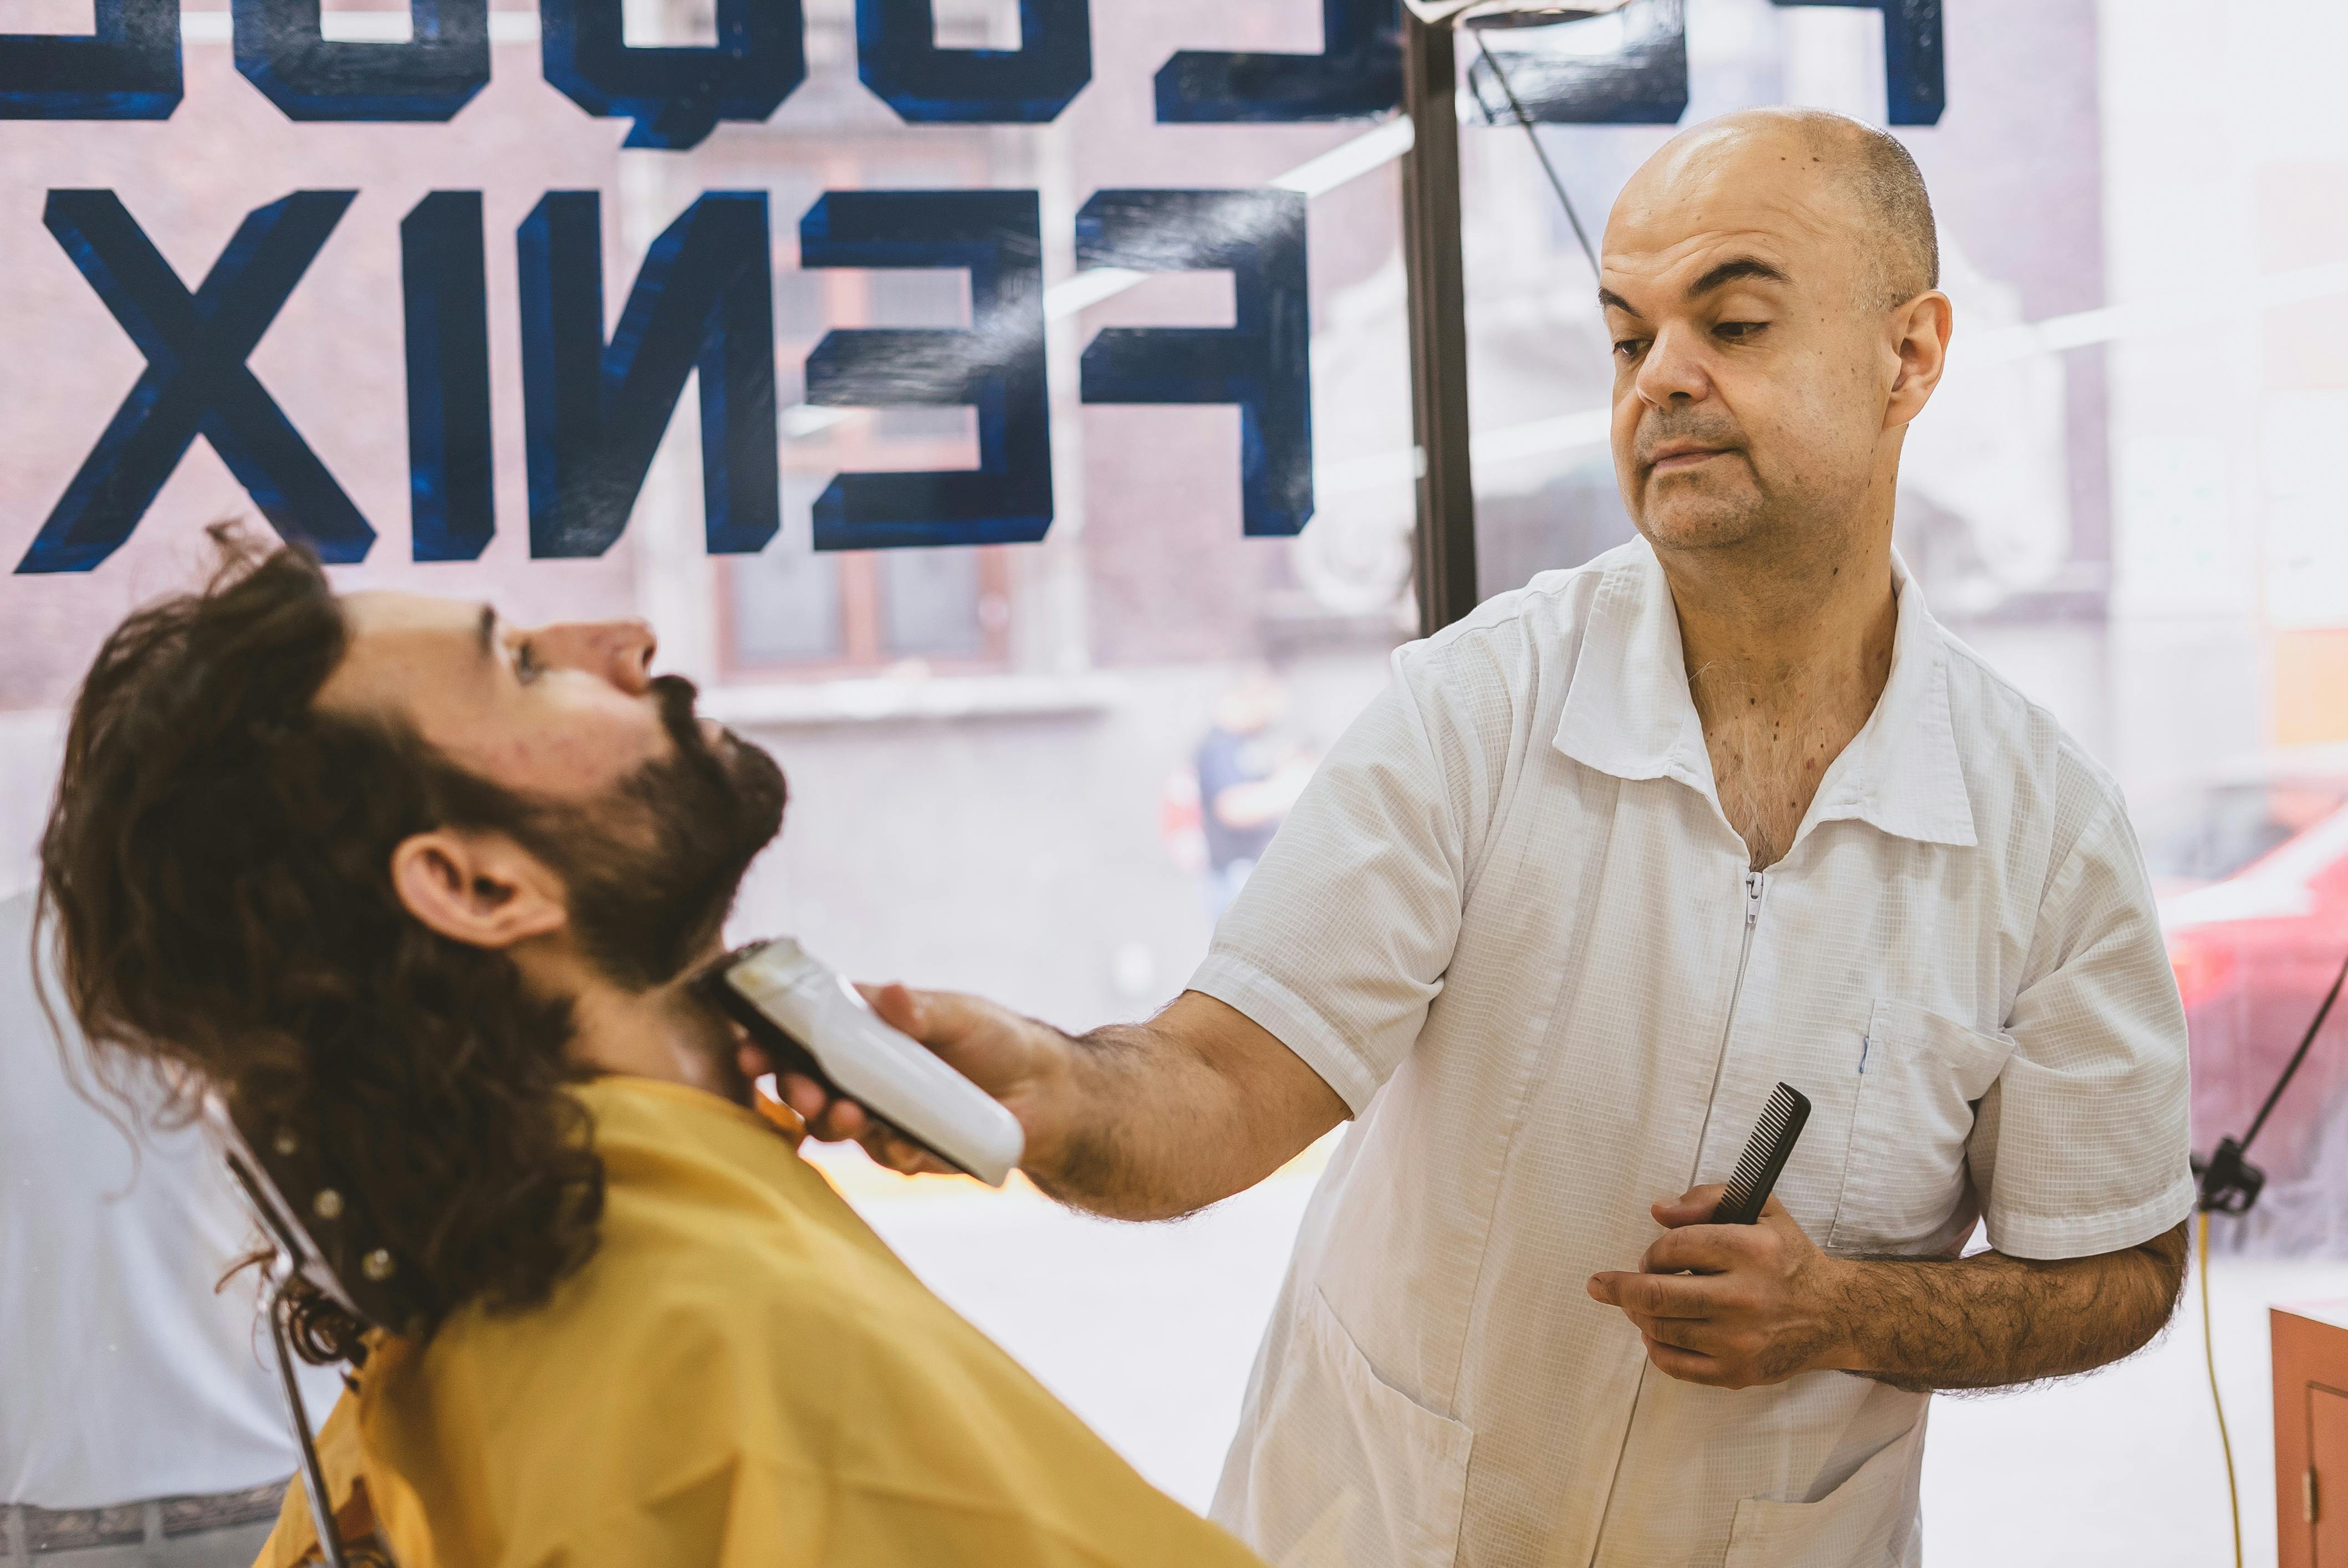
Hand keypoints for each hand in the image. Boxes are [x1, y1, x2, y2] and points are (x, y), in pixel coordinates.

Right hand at [736, 983, 1070, 1177]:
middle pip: (807, 1086)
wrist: (1047, 1094)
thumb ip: (922, 1010)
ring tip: (852, 1114)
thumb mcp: (961, 1015)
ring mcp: (883, 1116)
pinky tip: (909, 1143)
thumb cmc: (999, 1040)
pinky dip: (895, 1150)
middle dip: (795, 1091)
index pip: (806, 1036)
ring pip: (837, 1126)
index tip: (751, 1050)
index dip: (772, 1044)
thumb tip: (891, 996)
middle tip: (803, 1091)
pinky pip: (888, 1156)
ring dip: (835, 1122)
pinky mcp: (909, 1151)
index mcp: (867, 1034)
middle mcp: (865, 1076)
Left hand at [1585, 1184, 1855, 1389]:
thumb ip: (1708, 1198)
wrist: (1834, 1314)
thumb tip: (1659, 1211)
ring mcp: (1741, 1340)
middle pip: (1658, 1295)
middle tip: (1600, 1285)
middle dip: (1619, 1288)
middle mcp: (1746, 1297)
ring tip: (1636, 1304)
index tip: (1652, 1257)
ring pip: (1662, 1329)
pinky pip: (1676, 1365)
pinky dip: (1655, 1348)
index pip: (1674, 1247)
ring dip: (1638, 1314)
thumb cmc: (1788, 1257)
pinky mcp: (1739, 1372)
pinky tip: (1654, 1333)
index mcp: (1751, 1250)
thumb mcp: (1761, 1209)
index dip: (1652, 1251)